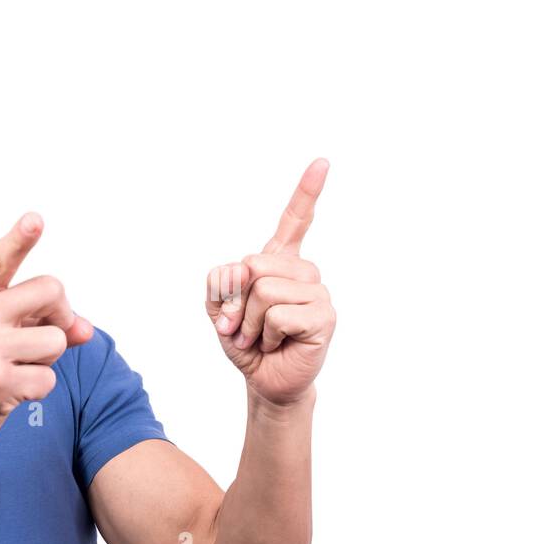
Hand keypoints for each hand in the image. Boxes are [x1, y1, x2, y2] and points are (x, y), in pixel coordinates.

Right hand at [0, 212, 92, 458]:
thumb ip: (35, 322)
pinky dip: (37, 389)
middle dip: (60, 315)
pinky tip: (8, 392)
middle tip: (42, 334)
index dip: (19, 239)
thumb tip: (87, 330)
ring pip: (57, 340)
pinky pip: (48, 378)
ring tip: (14, 368)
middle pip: (52, 290)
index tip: (36, 220)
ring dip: (46, 360)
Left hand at [205, 158, 336, 406]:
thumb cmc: (245, 342)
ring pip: (264, 290)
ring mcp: (317, 293)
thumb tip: (244, 272)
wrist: (263, 380)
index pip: (295, 221)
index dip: (307, 191)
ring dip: (250, 322)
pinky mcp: (324, 318)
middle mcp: (303, 272)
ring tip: (261, 336)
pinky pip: (280, 314)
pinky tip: (276, 345)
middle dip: (237, 301)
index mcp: (280, 262)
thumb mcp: (218, 309)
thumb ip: (220, 284)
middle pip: (254, 264)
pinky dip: (265, 335)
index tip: (322, 162)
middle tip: (244, 326)